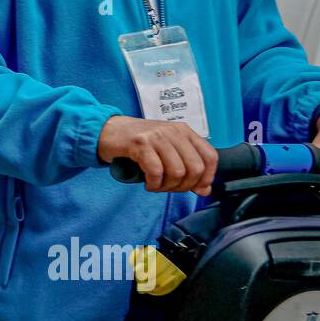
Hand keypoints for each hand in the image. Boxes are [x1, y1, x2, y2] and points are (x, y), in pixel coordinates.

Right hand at [97, 115, 217, 195]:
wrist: (109, 130)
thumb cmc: (139, 143)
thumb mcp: (167, 151)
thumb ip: (187, 168)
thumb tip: (205, 190)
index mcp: (185, 132)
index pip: (210, 157)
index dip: (207, 178)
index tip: (195, 188)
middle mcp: (174, 132)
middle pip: (195, 168)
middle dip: (184, 186)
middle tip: (169, 188)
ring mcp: (157, 136)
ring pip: (177, 172)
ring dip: (167, 187)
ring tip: (157, 185)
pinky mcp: (140, 143)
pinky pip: (156, 172)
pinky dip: (154, 184)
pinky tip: (148, 183)